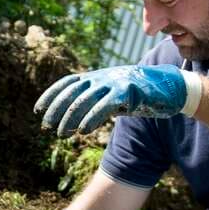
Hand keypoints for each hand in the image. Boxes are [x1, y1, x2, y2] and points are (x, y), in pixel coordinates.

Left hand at [35, 65, 198, 135]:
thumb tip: (72, 117)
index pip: (67, 82)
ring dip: (70, 118)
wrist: (170, 87)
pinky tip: (83, 131)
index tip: (38, 110)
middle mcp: (103, 77)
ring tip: (61, 134)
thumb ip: (95, 101)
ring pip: (85, 99)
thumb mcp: (112, 94)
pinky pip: (105, 105)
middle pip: (72, 92)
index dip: (51, 95)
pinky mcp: (128, 92)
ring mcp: (115, 82)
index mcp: (97, 76)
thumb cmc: (139, 94)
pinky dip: (92, 118)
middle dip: (56, 110)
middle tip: (46, 127)